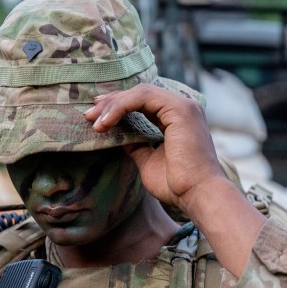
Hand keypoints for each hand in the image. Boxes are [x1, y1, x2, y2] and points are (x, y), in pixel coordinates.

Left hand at [85, 83, 226, 211]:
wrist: (197, 195)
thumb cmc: (177, 185)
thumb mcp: (148, 160)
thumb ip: (135, 144)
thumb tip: (117, 134)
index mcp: (178, 119)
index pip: (144, 102)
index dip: (119, 105)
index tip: (97, 116)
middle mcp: (183, 108)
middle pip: (140, 94)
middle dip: (111, 102)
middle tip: (88, 116)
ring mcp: (184, 106)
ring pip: (140, 92)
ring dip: (113, 105)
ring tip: (94, 121)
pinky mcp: (180, 109)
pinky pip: (143, 97)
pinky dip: (122, 107)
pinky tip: (107, 122)